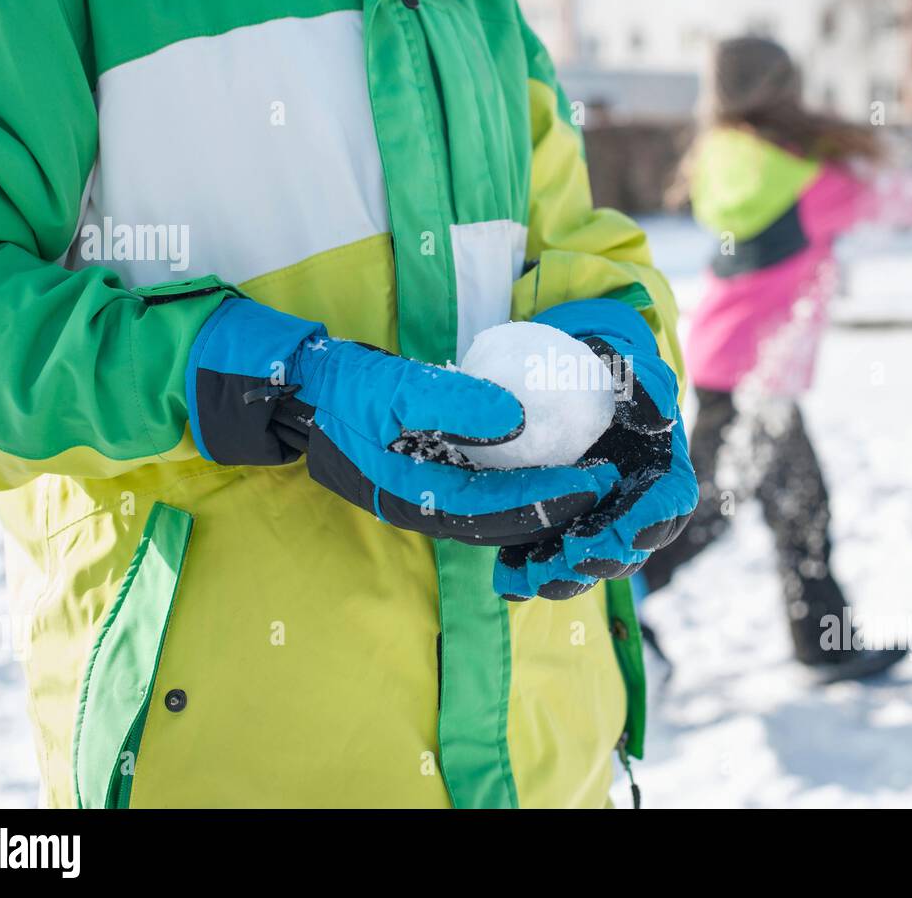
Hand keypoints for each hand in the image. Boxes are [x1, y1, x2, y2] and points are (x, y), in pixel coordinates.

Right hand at [186, 299, 616, 544]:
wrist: (303, 393)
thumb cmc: (348, 388)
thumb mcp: (397, 385)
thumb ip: (455, 401)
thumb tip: (518, 418)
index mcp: (416, 495)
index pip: (497, 508)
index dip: (549, 497)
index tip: (596, 480)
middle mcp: (425, 509)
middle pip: (504, 526)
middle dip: (557, 510)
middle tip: (608, 486)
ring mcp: (426, 502)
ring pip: (496, 520)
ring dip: (543, 508)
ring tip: (591, 486)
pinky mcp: (429, 486)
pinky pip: (484, 502)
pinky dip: (519, 495)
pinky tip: (550, 475)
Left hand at [493, 299, 698, 600]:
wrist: (565, 379)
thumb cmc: (604, 370)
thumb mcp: (628, 366)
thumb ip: (644, 384)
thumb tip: (655, 415)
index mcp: (661, 474)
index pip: (670, 505)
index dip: (654, 521)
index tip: (632, 528)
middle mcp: (630, 509)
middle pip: (628, 549)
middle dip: (604, 557)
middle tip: (577, 554)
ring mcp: (590, 525)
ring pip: (586, 565)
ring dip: (563, 575)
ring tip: (536, 573)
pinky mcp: (551, 531)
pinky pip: (542, 561)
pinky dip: (525, 573)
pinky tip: (507, 578)